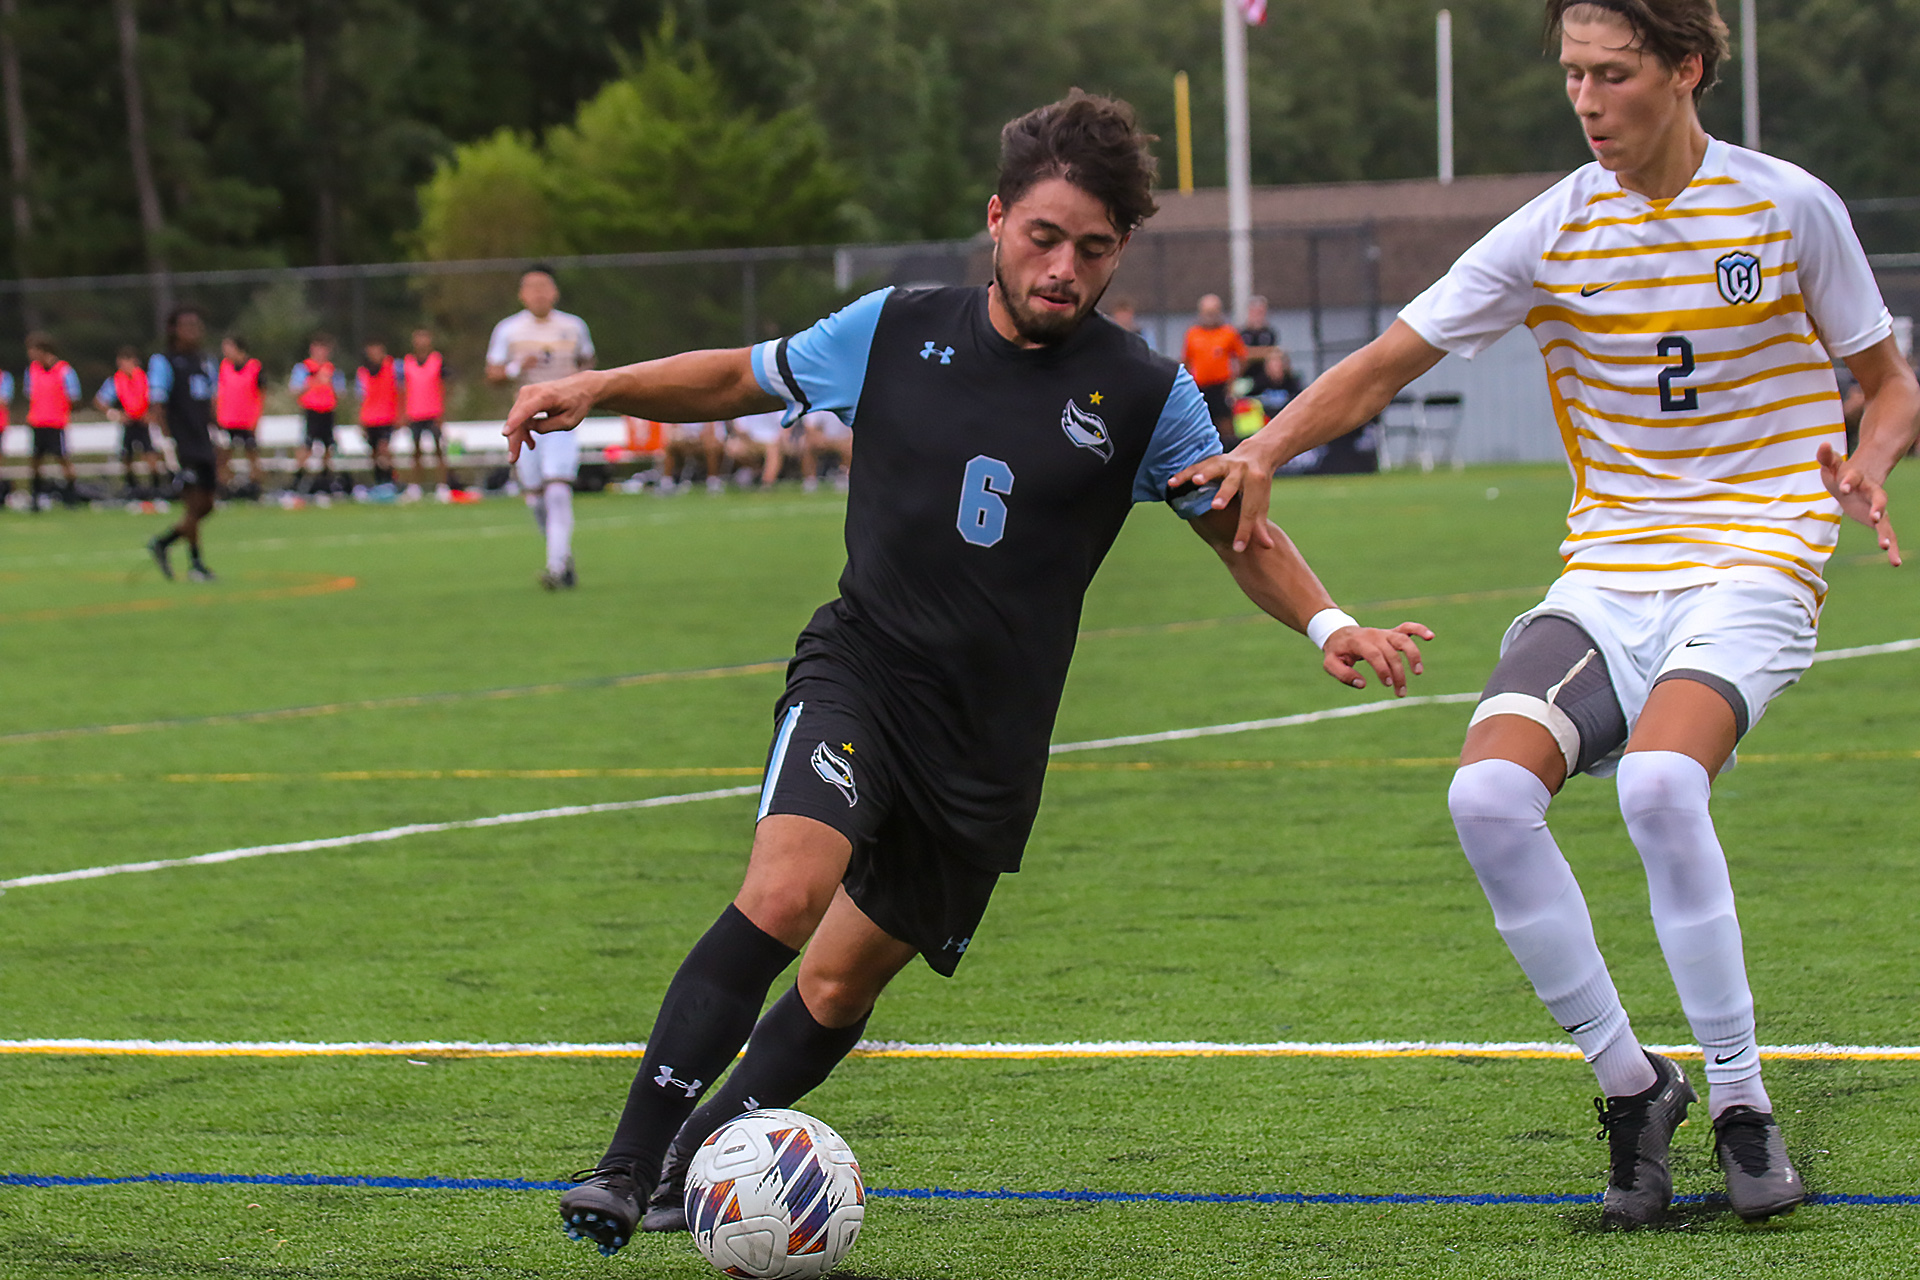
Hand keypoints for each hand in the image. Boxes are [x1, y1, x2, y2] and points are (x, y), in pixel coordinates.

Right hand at [503, 372, 601, 461]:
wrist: (581, 387)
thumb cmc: (577, 404)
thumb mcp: (568, 422)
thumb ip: (547, 426)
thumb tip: (530, 429)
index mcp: (545, 396)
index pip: (525, 410)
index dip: (514, 422)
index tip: (505, 433)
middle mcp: (531, 392)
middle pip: (516, 418)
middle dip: (513, 439)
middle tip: (513, 459)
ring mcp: (526, 393)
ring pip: (515, 418)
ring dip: (519, 436)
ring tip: (531, 446)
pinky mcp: (526, 397)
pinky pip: (519, 415)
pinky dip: (523, 429)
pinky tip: (530, 442)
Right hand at [1170, 439, 1277, 552]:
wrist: (1257, 454)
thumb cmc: (1257, 486)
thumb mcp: (1261, 503)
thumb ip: (1260, 526)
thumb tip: (1268, 547)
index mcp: (1256, 483)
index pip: (1250, 510)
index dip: (1244, 530)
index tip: (1238, 548)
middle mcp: (1242, 470)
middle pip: (1232, 485)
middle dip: (1224, 495)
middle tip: (1216, 506)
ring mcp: (1226, 463)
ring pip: (1213, 469)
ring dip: (1203, 476)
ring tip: (1194, 483)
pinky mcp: (1213, 460)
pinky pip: (1197, 466)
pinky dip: (1184, 474)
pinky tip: (1171, 483)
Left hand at [1323, 622, 1433, 696]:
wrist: (1338, 632)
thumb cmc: (1336, 651)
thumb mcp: (1330, 664)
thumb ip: (1343, 675)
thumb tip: (1362, 684)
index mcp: (1359, 642)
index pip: (1375, 655)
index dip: (1383, 670)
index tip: (1387, 685)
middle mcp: (1374, 635)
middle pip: (1391, 653)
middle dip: (1398, 674)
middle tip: (1401, 692)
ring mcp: (1384, 633)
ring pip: (1403, 640)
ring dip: (1413, 655)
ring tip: (1418, 672)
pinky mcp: (1391, 633)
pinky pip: (1407, 627)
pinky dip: (1419, 630)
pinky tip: (1431, 636)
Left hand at [1819, 441, 1901, 566]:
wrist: (1858, 481)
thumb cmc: (1841, 474)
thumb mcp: (1832, 466)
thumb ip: (1826, 456)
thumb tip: (1823, 444)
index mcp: (1858, 479)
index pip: (1853, 478)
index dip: (1849, 481)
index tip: (1844, 486)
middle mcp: (1872, 493)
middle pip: (1879, 498)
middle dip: (1877, 507)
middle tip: (1876, 517)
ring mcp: (1877, 507)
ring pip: (1885, 520)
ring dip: (1885, 532)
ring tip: (1885, 546)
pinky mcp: (1878, 520)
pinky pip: (1886, 534)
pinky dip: (1891, 547)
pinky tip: (1895, 562)